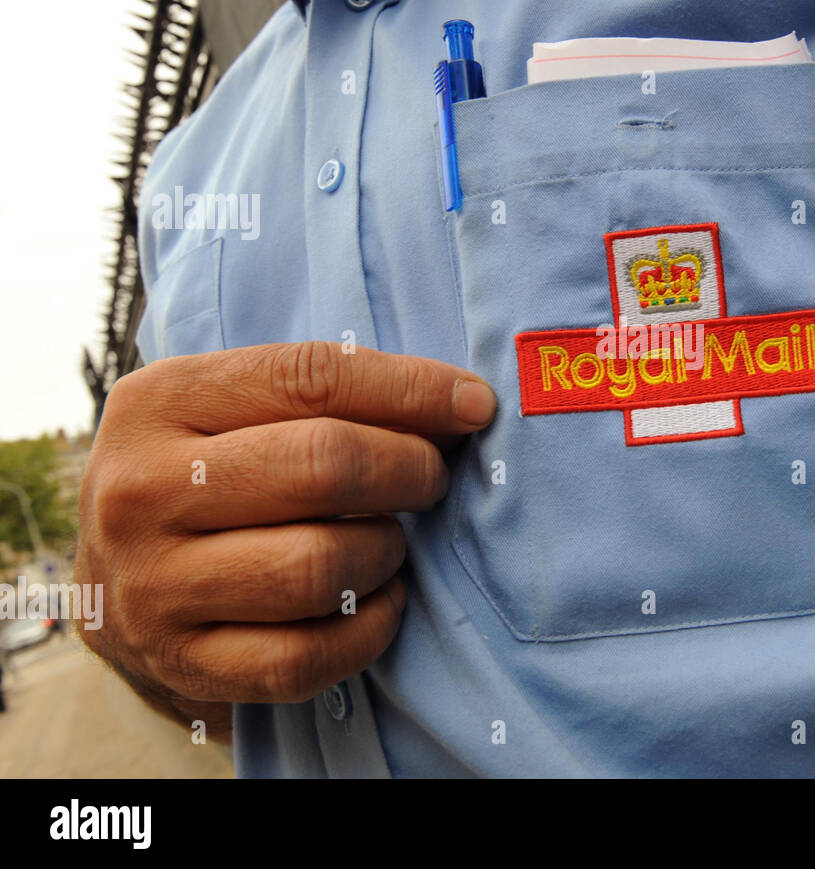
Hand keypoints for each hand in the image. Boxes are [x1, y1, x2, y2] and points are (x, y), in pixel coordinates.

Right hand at [74, 341, 496, 732]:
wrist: (115, 576)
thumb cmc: (208, 471)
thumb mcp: (238, 407)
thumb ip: (332, 394)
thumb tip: (464, 406)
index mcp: (160, 401)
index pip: (311, 377)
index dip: (412, 389)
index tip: (474, 405)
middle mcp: (141, 491)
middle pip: (323, 465)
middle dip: (408, 469)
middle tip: (429, 480)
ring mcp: (153, 584)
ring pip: (319, 567)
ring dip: (385, 553)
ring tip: (388, 542)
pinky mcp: (180, 662)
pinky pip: (305, 657)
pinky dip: (368, 629)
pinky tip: (377, 600)